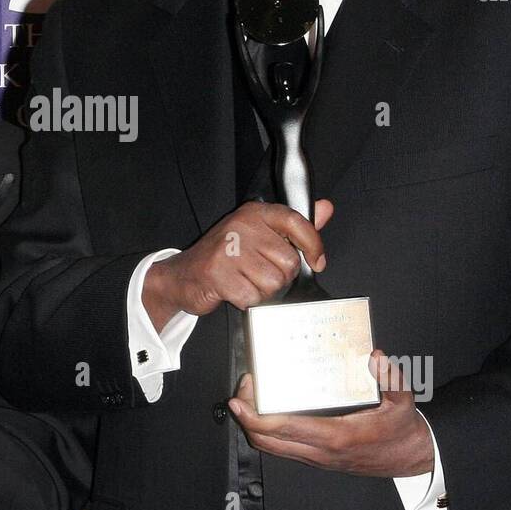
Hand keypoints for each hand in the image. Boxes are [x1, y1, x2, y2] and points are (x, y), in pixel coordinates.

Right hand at [142, 199, 333, 330]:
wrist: (183, 275)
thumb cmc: (226, 256)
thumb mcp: (260, 235)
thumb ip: (295, 227)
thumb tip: (326, 208)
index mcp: (255, 213)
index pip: (296, 222)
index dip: (313, 244)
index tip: (318, 262)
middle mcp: (242, 225)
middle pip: (288, 262)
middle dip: (280, 277)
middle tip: (259, 275)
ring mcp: (228, 249)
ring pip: (273, 282)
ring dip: (263, 291)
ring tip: (245, 282)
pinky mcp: (217, 273)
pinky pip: (252, 297)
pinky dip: (247, 301)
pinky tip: (234, 291)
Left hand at [228, 350, 433, 476]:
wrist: (411, 457)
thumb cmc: (402, 430)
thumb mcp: (402, 399)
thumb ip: (389, 376)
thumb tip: (375, 356)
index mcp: (337, 436)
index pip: (286, 429)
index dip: (256, 417)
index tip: (242, 399)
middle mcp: (321, 451)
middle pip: (268, 441)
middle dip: (247, 419)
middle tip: (242, 392)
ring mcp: (317, 458)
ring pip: (272, 448)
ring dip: (254, 427)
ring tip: (249, 399)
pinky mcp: (317, 458)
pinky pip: (283, 448)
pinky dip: (267, 433)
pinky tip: (266, 412)